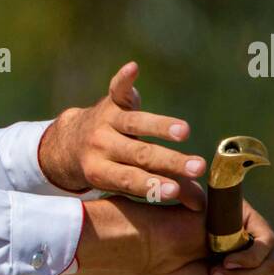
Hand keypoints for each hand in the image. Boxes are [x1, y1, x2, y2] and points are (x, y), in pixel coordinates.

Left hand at [38, 62, 207, 210]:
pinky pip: (116, 88)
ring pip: (135, 123)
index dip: (152, 185)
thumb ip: (161, 189)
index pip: (130, 179)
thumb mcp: (125, 184)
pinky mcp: (111, 100)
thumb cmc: (109, 169)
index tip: (175, 191)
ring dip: (159, 126)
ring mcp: (105, 121)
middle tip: (197, 167)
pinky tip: (133, 68)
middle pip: (139, 153)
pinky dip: (124, 79)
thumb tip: (202, 206)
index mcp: (100, 173)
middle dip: (168, 161)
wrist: (70, 144)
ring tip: (184, 132)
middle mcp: (101, 146)